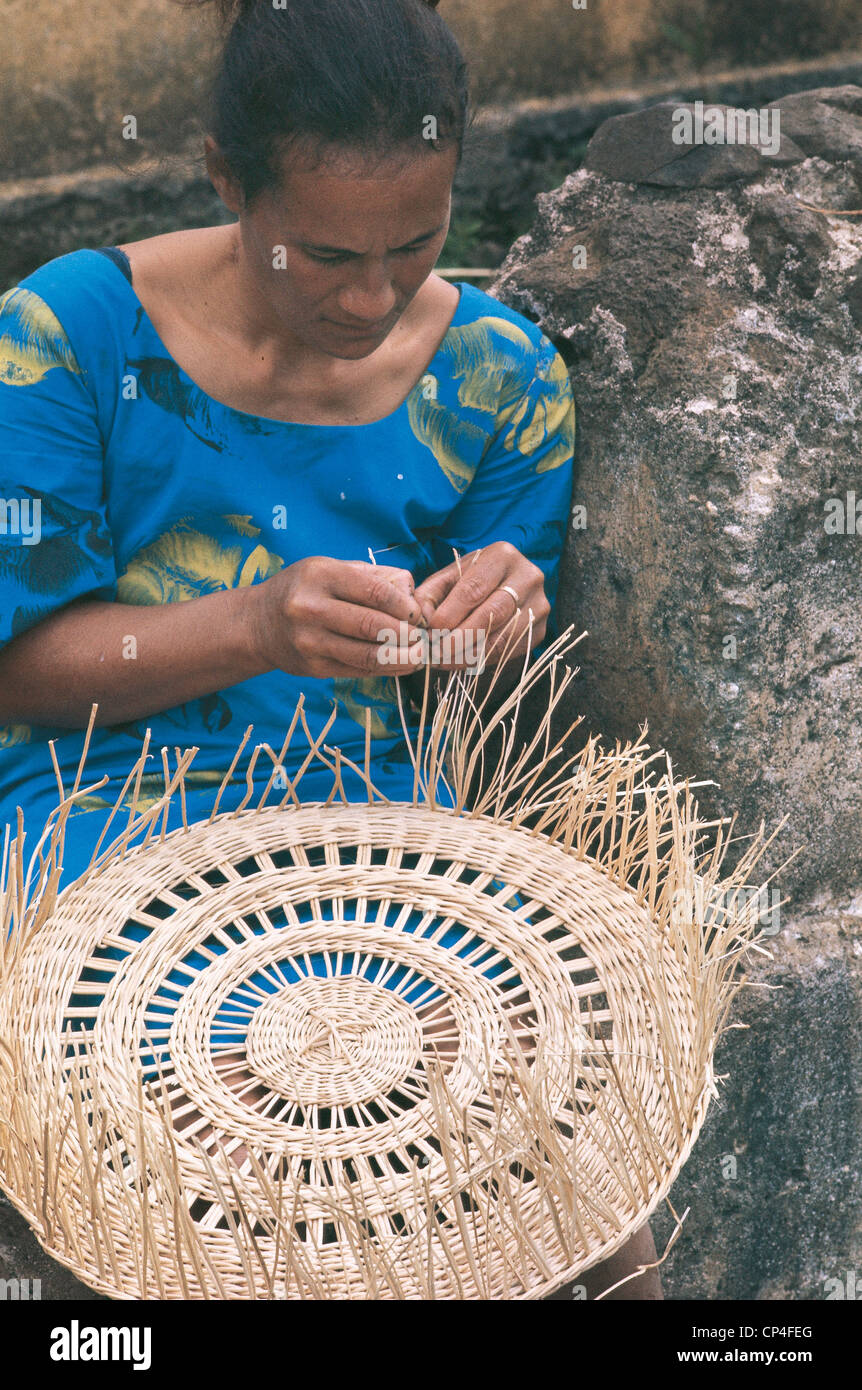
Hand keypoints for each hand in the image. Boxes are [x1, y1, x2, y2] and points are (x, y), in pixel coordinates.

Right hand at [246, 557, 428, 677]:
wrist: (259, 623)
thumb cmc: (304, 590)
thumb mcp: (330, 568)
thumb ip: (371, 576)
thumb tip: (412, 591)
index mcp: (321, 576)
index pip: (374, 592)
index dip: (404, 606)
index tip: (418, 614)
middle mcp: (312, 609)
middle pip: (373, 626)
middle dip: (406, 634)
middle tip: (422, 636)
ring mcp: (311, 641)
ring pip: (367, 655)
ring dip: (401, 658)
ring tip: (419, 655)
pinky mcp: (314, 667)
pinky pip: (358, 670)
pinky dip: (385, 669)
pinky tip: (401, 665)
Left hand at [413, 541, 548, 670]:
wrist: (504, 585)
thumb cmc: (471, 580)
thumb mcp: (448, 579)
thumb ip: (429, 596)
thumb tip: (424, 624)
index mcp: (502, 556)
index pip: (474, 588)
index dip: (451, 613)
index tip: (432, 632)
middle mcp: (527, 577)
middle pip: (492, 613)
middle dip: (461, 637)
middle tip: (437, 653)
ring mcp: (539, 605)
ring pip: (503, 636)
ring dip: (470, 654)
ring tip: (445, 662)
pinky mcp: (540, 630)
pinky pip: (511, 650)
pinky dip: (484, 660)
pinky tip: (463, 663)